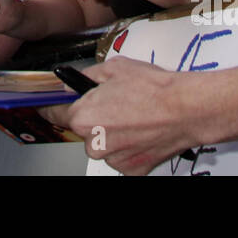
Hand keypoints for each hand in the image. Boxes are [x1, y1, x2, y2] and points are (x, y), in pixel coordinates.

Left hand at [39, 57, 235, 174]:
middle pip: (84, 130)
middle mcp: (94, 143)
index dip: (53, 107)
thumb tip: (73, 81)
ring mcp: (113, 159)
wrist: (187, 109)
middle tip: (116, 105)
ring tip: (135, 117)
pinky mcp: (131, 170)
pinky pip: (122, 156)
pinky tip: (142, 131)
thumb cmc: (154, 89)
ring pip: (104, 145)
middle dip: (95, 118)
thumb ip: (87, 77)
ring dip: (113, 134)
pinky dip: (129, 146)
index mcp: (83, 116)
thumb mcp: (113, 68)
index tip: (51, 106)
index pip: (54, 114)